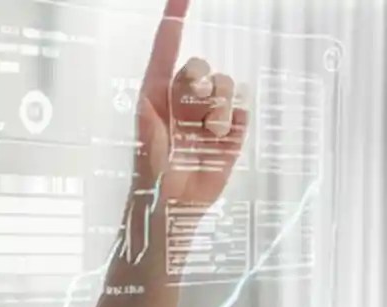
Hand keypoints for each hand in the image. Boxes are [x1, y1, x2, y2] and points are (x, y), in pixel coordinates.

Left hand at [133, 0, 249, 206]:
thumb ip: (150, 121)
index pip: (166, 48)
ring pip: (224, 85)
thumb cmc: (150, 177)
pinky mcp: (228, 130)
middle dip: (200, 86)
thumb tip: (151, 94)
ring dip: (217, 109)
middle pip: (201, 66)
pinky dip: (233, 123)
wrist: (174, 208)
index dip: (175, 19)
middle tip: (190, 117)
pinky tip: (219, 142)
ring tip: (204, 136)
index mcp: (156, 94)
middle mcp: (182, 98)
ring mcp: (206, 113)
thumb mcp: (146, 147)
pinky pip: (240, 110)